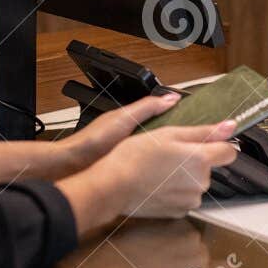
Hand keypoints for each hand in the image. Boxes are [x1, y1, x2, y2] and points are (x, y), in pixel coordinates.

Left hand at [56, 93, 181, 174]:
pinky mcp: (126, 167)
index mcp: (131, 118)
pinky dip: (155, 165)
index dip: (176, 115)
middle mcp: (131, 134)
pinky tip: (164, 170)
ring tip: (182, 155)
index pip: (159, 112)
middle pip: (159, 132)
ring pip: (154, 149)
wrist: (73, 165)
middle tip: (191, 141)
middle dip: (174, 136)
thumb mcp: (125, 118)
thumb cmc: (93, 140)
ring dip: (165, 152)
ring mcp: (128, 151)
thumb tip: (171, 97)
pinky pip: (147, 163)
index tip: (193, 120)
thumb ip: (147, 107)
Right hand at [60, 121, 239, 230]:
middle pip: (209, 167)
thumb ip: (203, 132)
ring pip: (196, 182)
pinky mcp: (179, 212)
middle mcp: (201, 183)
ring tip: (160, 169)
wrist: (114, 186)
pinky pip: (184, 196)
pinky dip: (175, 190)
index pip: (229, 152)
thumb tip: (231, 126)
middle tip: (169, 153)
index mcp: (201, 160)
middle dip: (194, 160)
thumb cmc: (136, 156)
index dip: (219, 144)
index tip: (205, 141)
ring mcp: (190, 200)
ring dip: (184, 176)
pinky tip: (157, 183)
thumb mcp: (169, 134)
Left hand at [72, 220, 235, 267]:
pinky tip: (150, 241)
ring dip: (178, 245)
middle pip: (204, 255)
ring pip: (191, 239)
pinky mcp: (175, 221)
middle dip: (188, 260)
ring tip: (153, 255)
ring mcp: (189, 235)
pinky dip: (169, 232)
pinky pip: (180, 226)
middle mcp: (201, 254)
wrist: (112, 266)